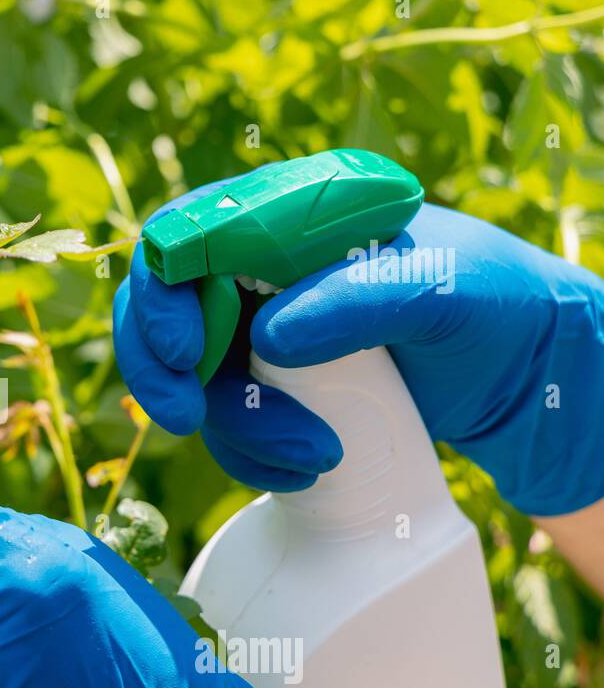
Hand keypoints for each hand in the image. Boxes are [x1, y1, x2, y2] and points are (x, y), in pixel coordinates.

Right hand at [115, 191, 603, 515]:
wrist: (527, 375)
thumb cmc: (495, 304)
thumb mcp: (441, 287)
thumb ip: (357, 300)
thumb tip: (266, 338)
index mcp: (289, 216)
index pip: (185, 236)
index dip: (163, 293)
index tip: (189, 354)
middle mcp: (261, 271)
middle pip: (162, 311)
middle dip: (161, 371)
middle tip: (185, 419)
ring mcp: (263, 333)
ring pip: (193, 383)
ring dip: (235, 430)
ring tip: (313, 456)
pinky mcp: (274, 390)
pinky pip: (226, 427)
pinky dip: (251, 457)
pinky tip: (305, 471)